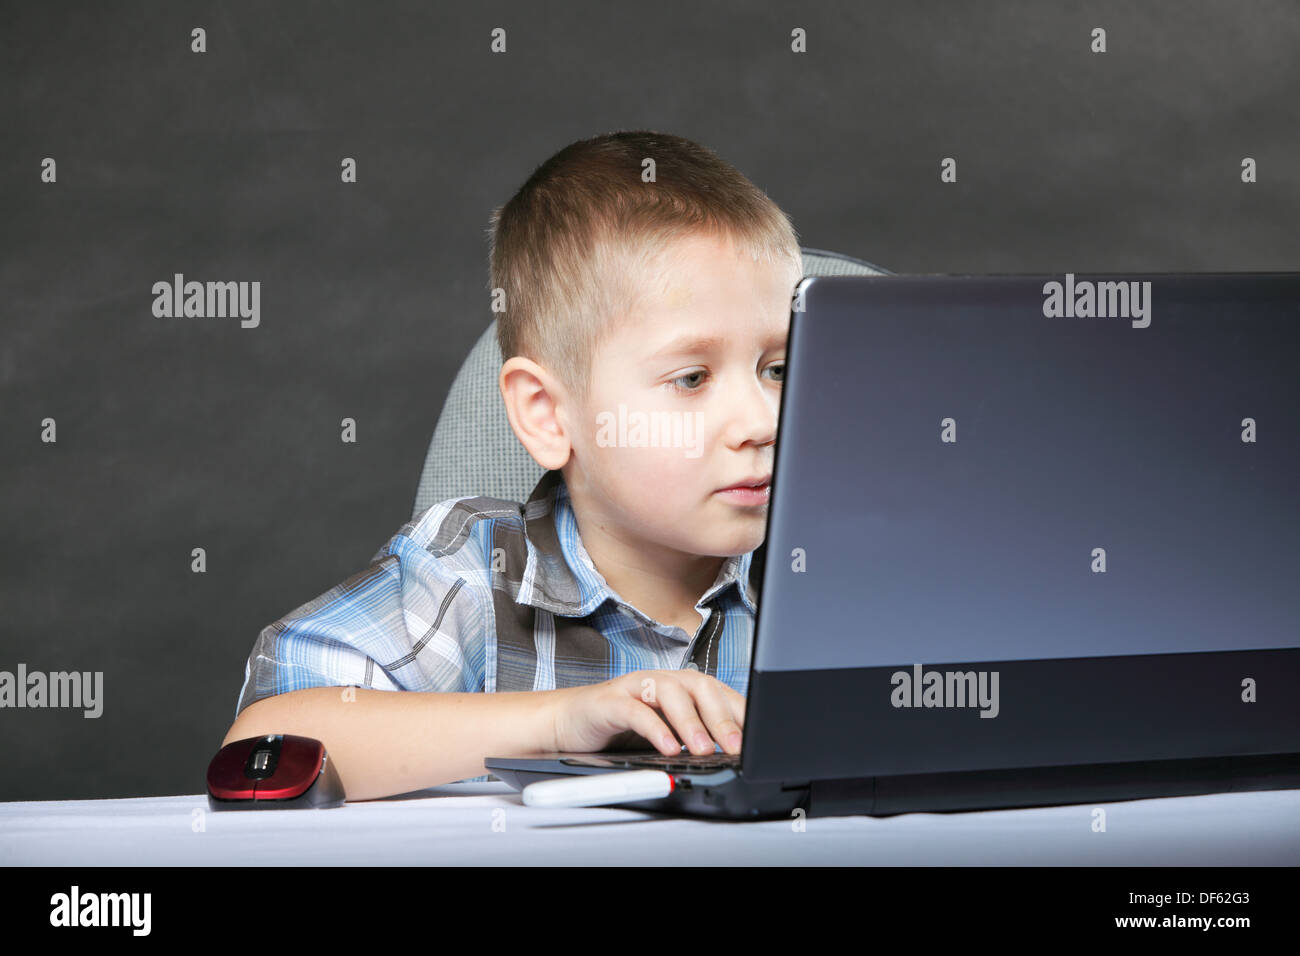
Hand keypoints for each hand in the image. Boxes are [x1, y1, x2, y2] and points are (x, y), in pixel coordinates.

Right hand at [547, 669, 745, 755]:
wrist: (566, 721)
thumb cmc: (617, 728)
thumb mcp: (662, 733)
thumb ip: (691, 738)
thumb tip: (730, 756)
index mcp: (678, 687)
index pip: (718, 692)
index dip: (740, 713)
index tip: (757, 738)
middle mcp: (659, 682)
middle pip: (699, 687)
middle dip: (721, 717)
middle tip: (735, 747)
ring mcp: (633, 687)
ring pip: (670, 693)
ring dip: (691, 722)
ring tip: (703, 749)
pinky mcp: (609, 702)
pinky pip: (635, 711)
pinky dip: (655, 728)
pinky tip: (668, 748)